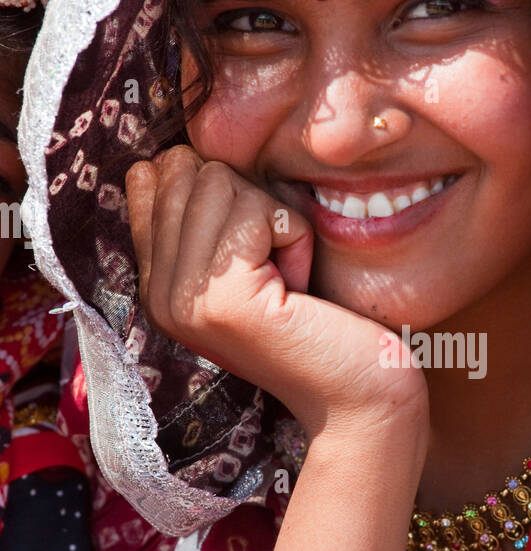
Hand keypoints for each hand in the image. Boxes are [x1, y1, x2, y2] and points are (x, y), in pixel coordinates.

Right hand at [126, 147, 427, 438]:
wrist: (359, 400)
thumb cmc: (323, 321)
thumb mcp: (254, 258)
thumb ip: (210, 214)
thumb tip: (180, 151)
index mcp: (157, 282)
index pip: (150, 175)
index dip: (219, 186)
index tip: (252, 248)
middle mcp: (157, 294)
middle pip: (187, 170)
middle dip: (249, 202)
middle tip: (275, 267)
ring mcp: (183, 300)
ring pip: (221, 183)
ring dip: (274, 220)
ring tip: (287, 281)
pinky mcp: (223, 301)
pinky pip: (259, 213)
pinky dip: (294, 235)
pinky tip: (299, 287)